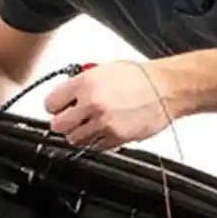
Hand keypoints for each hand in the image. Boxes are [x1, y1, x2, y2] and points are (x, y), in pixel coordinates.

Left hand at [42, 61, 173, 150]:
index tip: (60, 107)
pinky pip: (94, 147)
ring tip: (92, 124)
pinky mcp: (115, 138)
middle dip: (64, 122)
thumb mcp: (104, 70)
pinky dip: (97, 141)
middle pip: (58, 126)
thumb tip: (67, 95)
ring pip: (74, 139)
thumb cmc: (141, 77)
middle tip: (73, 118)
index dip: (55, 106)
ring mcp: (103, 123)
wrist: (167, 88)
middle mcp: (92, 103)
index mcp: (86, 83)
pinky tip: (106, 129)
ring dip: (80, 133)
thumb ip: (81, 84)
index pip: (50, 103)